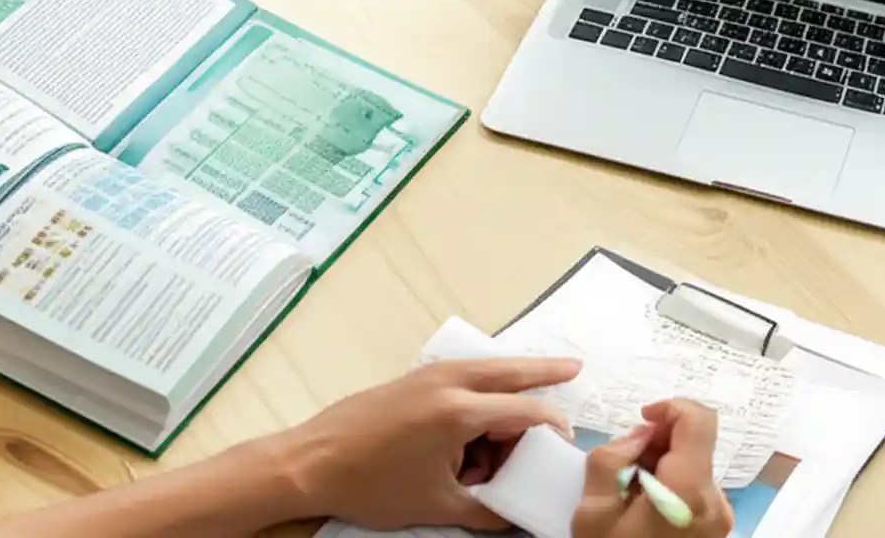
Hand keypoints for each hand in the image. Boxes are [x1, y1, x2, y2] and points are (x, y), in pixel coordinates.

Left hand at [278, 357, 580, 530]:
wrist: (309, 463)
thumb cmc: (369, 484)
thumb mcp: (437, 506)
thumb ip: (486, 511)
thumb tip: (514, 517)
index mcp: (460, 411)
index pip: (526, 411)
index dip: (552, 427)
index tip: (564, 443)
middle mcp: (448, 382)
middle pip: (511, 370)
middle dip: (546, 370)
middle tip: (575, 367)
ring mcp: (427, 376)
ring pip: (486, 368)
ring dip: (511, 380)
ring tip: (537, 388)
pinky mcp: (411, 380)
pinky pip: (461, 376)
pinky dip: (482, 386)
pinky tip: (485, 408)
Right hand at [572, 400, 732, 537]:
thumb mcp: (593, 513)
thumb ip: (611, 459)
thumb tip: (639, 433)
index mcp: (690, 489)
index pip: (700, 419)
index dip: (669, 407)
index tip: (640, 420)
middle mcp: (715, 500)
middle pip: (693, 442)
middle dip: (656, 442)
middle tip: (622, 468)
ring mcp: (719, 517)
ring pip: (692, 464)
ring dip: (659, 465)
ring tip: (628, 494)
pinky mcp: (715, 528)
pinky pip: (693, 488)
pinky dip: (668, 485)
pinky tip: (641, 509)